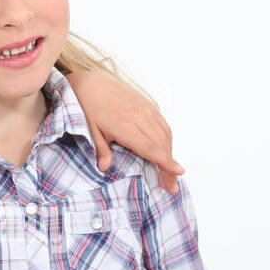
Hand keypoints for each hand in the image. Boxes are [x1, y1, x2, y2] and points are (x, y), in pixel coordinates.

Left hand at [64, 69, 183, 193]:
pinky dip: (167, 139)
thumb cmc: (89, 108)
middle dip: (169, 166)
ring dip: (169, 153)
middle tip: (171, 185)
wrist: (92, 84)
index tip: (179, 171)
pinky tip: (165, 150)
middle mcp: (140, 117)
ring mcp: (146, 109)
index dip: (165, 161)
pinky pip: (163, 125)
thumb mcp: (91, 131)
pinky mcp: (148, 105)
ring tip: (169, 172)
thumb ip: (101, 150)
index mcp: (125, 126)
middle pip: (161, 145)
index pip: (150, 148)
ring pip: (165, 134)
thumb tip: (104, 168)